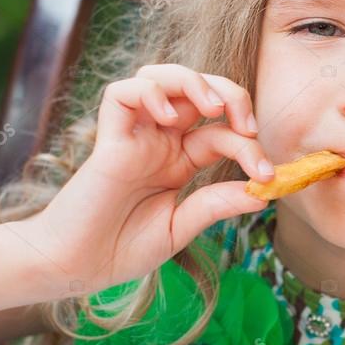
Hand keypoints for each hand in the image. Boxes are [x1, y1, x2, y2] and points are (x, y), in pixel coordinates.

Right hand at [20, 63, 273, 296]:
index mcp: (180, 160)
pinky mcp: (108, 139)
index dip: (251, 148)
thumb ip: (216, 205)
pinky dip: (150, 93)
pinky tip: (169, 117)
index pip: (224, 134)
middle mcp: (160, 141)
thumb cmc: (123, 249)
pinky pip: (123, 94)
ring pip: (162, 77)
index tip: (268, 176)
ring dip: (194, 81)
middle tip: (247, 126)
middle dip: (232, 96)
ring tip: (213, 108)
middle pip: (199, 91)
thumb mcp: (180, 227)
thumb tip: (264, 194)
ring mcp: (134, 136)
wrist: (76, 266)